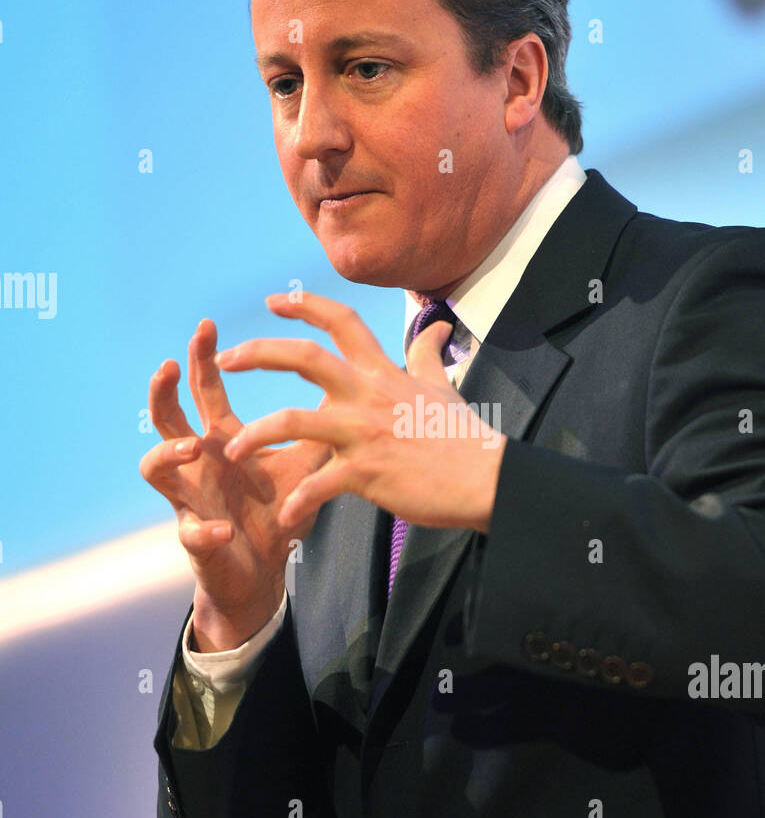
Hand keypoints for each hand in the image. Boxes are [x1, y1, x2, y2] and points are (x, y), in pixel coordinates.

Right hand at [139, 317, 331, 644]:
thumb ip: (318, 424)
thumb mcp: (306, 462)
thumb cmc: (279, 510)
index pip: (208, 389)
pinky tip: (221, 530)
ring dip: (168, 455)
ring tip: (191, 449)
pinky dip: (204, 530)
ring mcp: (190, 498)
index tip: (208, 325)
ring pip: (154, 468)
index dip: (205, 357)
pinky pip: (191, 532)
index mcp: (224, 439)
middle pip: (168, 416)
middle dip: (165, 389)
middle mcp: (199, 462)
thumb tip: (350, 379)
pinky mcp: (195, 539)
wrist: (265, 571)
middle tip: (172, 362)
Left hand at [217, 292, 507, 533]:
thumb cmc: (463, 435)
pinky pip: (320, 485)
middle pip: (305, 357)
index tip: (275, 301)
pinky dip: (299, 501)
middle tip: (224, 359)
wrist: (486, 478)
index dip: (306, 306)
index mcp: (382, 373)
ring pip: (297, 420)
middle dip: (259, 352)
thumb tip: (436, 323)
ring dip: (258, 434)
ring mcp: (365, 433)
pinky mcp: (367, 473)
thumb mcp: (443, 386)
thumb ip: (427, 354)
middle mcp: (368, 395)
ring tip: (232, 449)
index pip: (341, 322)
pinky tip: (286, 517)